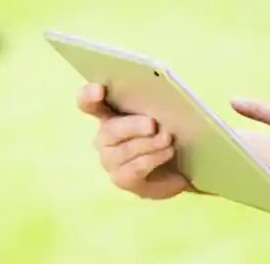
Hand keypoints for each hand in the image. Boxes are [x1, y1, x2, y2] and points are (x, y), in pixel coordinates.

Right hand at [77, 83, 189, 199]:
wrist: (181, 164)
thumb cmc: (168, 130)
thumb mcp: (163, 112)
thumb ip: (154, 103)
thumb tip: (159, 97)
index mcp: (109, 112)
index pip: (88, 103)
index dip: (89, 95)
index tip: (100, 89)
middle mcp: (104, 137)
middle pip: (109, 130)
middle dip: (132, 126)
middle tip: (153, 124)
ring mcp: (110, 160)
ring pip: (123, 151)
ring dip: (148, 144)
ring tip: (168, 139)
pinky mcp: (122, 179)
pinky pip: (133, 169)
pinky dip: (152, 159)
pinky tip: (167, 152)